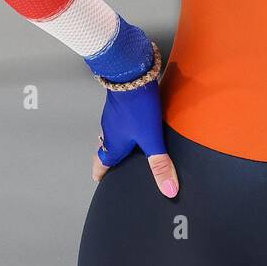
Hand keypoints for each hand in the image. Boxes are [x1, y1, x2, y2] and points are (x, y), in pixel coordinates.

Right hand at [90, 78, 179, 197]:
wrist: (130, 75)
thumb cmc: (137, 108)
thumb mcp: (152, 139)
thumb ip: (160, 164)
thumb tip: (168, 190)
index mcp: (114, 144)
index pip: (102, 162)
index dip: (101, 171)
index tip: (98, 178)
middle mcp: (109, 130)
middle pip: (106, 148)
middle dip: (109, 157)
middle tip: (112, 164)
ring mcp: (112, 115)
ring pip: (111, 132)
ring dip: (115, 140)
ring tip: (125, 145)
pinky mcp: (118, 102)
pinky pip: (117, 118)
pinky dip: (122, 125)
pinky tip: (133, 122)